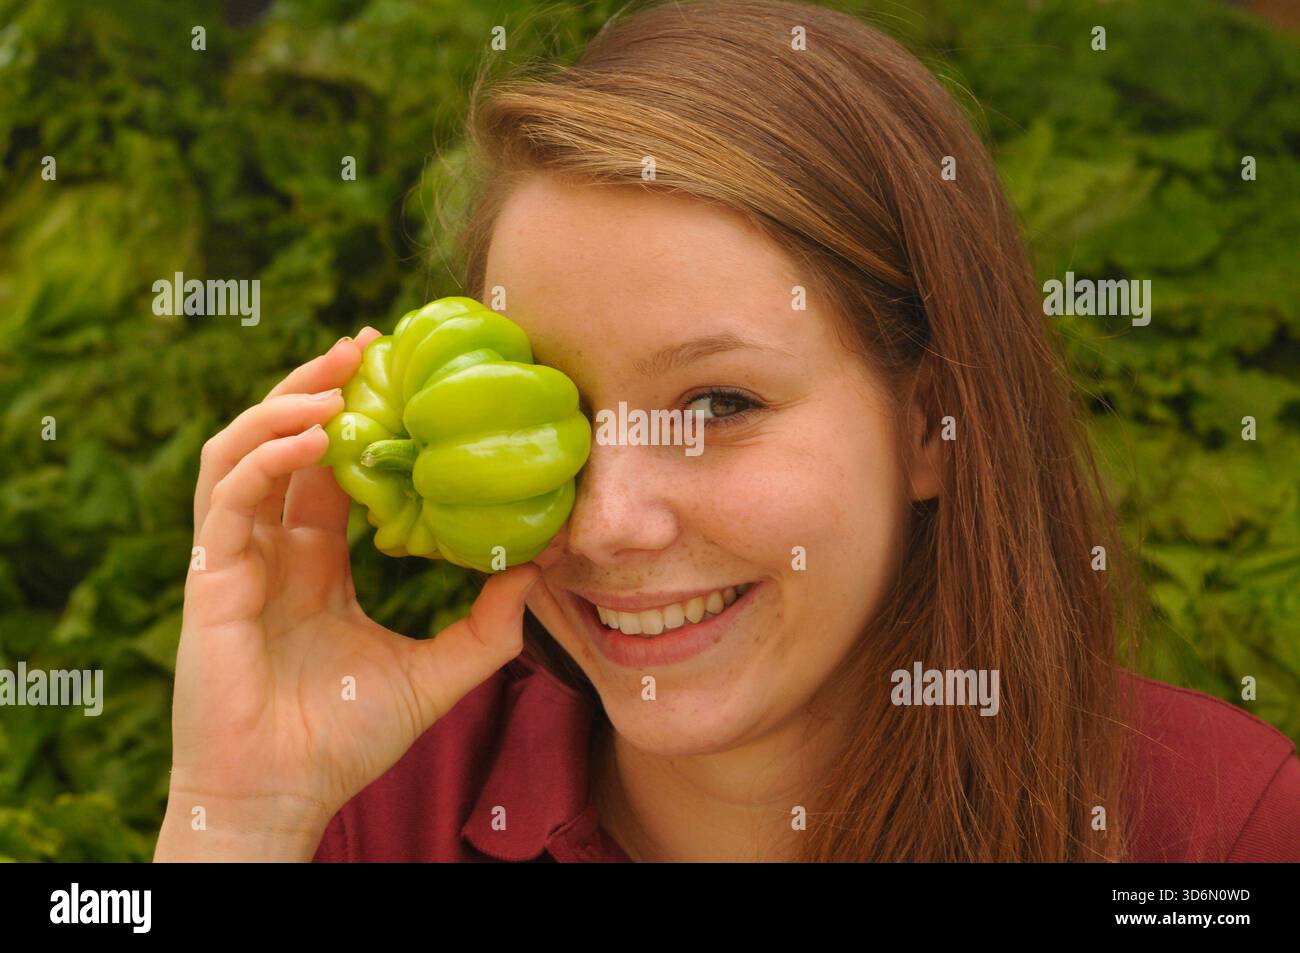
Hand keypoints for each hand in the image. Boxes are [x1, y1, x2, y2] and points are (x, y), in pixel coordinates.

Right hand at [155, 330, 540, 859]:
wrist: (283, 797)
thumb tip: (537, 565)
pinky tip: (317, 438)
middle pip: (280, 442)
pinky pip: (228, 496)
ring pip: (240, 452)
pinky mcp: (208, 579)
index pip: (329, 471)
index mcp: (313, 565)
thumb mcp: (436, 672)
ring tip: (339, 374)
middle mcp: (270, 552)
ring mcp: (233, 561)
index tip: (401, 375)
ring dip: (284, 404)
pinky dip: (268, 457)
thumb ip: (487, 624)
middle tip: (369, 344)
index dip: (358, 420)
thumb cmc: (345, 741)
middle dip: (316, 384)